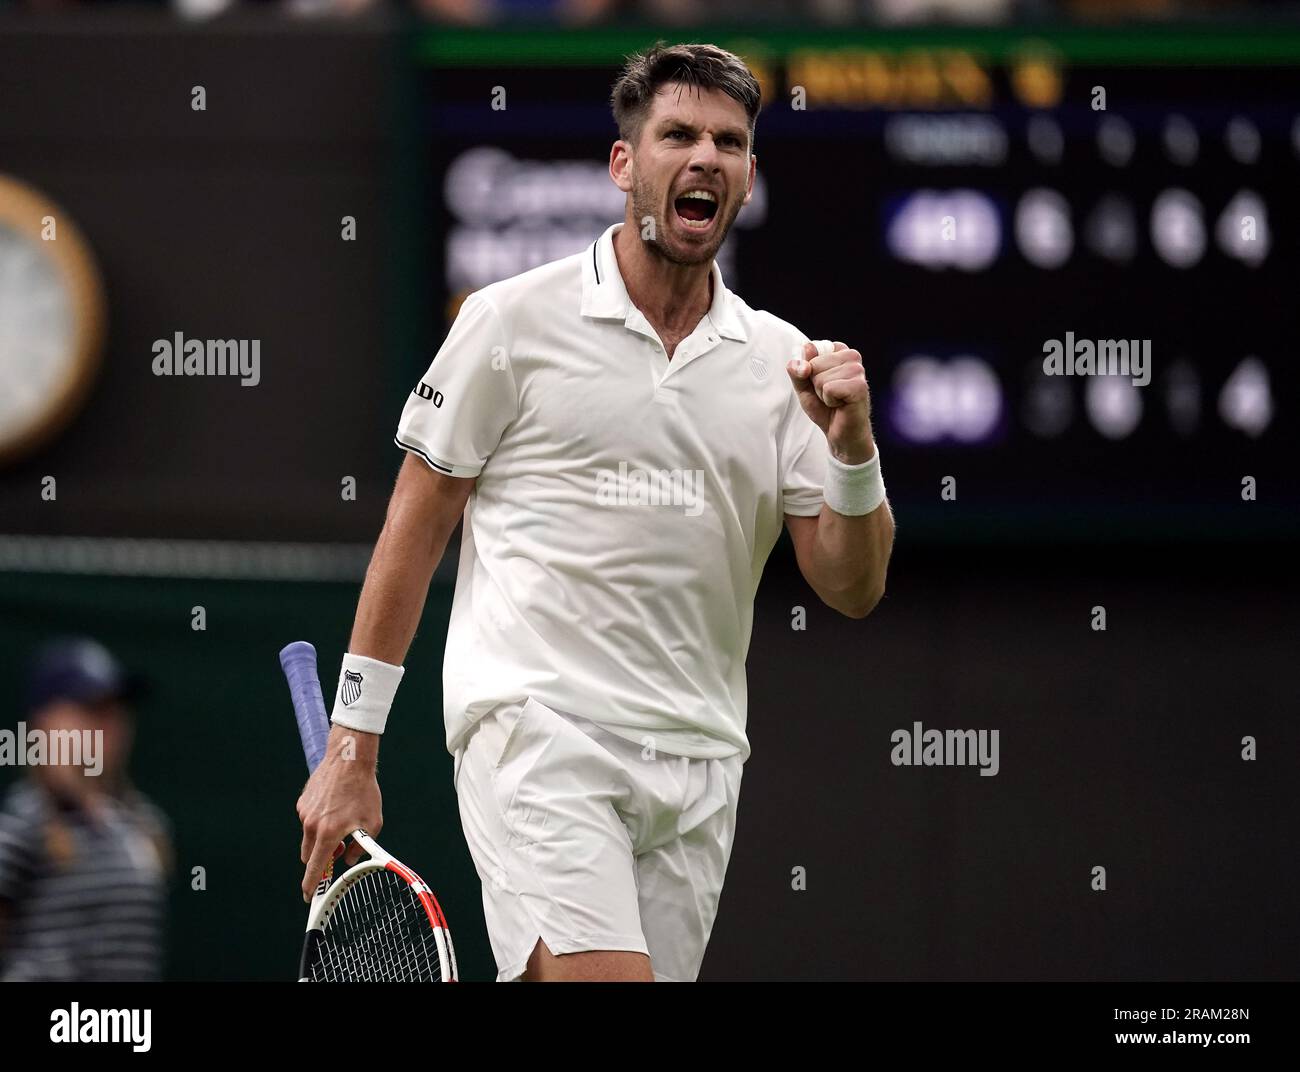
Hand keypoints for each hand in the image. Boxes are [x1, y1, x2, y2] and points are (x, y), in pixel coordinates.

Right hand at [296, 725, 381, 901]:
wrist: (349, 759)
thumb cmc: (364, 791)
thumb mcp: (372, 823)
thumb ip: (361, 846)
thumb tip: (349, 860)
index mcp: (328, 833)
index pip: (315, 868)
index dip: (311, 885)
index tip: (309, 896)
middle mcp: (311, 825)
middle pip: (309, 856)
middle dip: (321, 858)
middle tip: (339, 849)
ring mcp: (304, 813)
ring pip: (309, 837)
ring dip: (321, 838)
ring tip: (341, 821)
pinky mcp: (302, 803)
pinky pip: (308, 820)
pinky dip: (318, 821)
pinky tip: (334, 806)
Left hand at [786, 341, 875, 463]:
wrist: (840, 433)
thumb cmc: (826, 408)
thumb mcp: (804, 387)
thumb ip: (797, 371)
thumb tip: (800, 363)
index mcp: (840, 351)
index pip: (810, 350)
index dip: (808, 372)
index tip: (821, 383)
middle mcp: (852, 357)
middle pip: (814, 364)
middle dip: (815, 384)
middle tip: (829, 395)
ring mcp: (858, 370)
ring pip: (820, 377)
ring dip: (822, 394)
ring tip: (836, 400)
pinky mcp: (860, 386)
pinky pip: (829, 388)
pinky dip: (829, 401)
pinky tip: (841, 405)